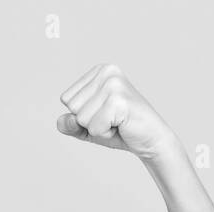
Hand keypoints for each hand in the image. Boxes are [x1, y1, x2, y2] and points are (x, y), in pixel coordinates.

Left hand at [56, 63, 177, 159]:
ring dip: (98, 128)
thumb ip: (71, 124)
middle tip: (113, 120)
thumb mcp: (89, 127)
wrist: (151, 140)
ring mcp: (114, 84)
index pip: (66, 99)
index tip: (105, 114)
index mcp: (98, 71)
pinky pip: (94, 127)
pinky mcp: (119, 100)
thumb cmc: (121, 130)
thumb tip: (62, 122)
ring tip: (118, 123)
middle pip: (72, 107)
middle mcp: (106, 72)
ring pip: (82, 118)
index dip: (83, 114)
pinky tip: (122, 126)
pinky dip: (105, 134)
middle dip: (89, 122)